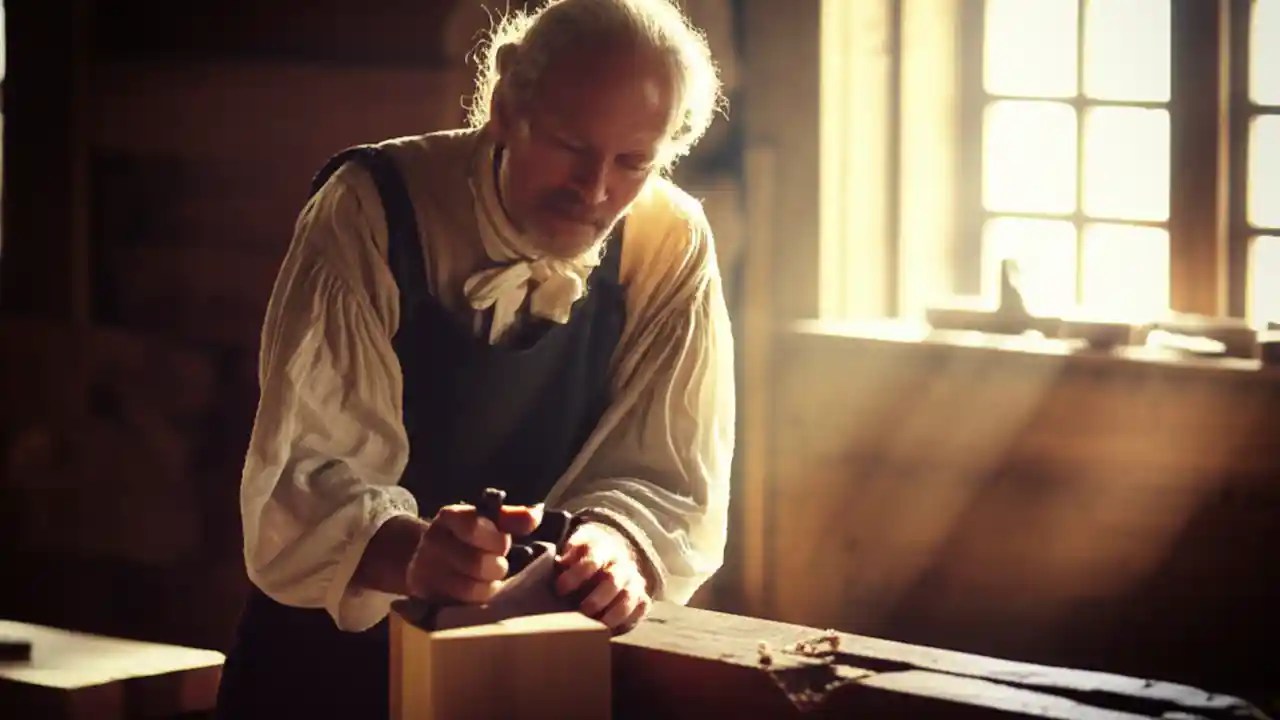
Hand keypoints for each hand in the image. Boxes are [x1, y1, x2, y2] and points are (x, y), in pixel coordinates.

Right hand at [405, 503, 543, 602]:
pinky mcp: (426, 598)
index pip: (473, 526)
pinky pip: (460, 607)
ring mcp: (424, 571)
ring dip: (488, 587)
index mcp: (450, 517)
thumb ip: (513, 518)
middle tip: (496, 565)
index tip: (502, 546)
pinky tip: (475, 594)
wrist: (432, 563)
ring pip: (470, 589)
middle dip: (496, 567)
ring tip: (486, 580)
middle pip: (476, 562)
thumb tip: (534, 516)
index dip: (496, 540)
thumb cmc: (470, 541)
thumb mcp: (489, 523)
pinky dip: (475, 602)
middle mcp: (432, 541)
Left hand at [554, 521, 650, 631]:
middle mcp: (621, 562)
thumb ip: (565, 557)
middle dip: (596, 599)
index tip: (560, 590)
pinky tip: (611, 630)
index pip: (592, 560)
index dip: (576, 576)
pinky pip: (641, 608)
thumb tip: (561, 564)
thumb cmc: (581, 558)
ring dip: (612, 615)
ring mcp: (633, 580)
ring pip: (629, 597)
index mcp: (600, 547)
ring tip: (596, 628)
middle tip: (582, 611)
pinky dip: (628, 621)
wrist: (608, 556)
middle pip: (613, 580)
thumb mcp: (571, 550)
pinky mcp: (642, 597)